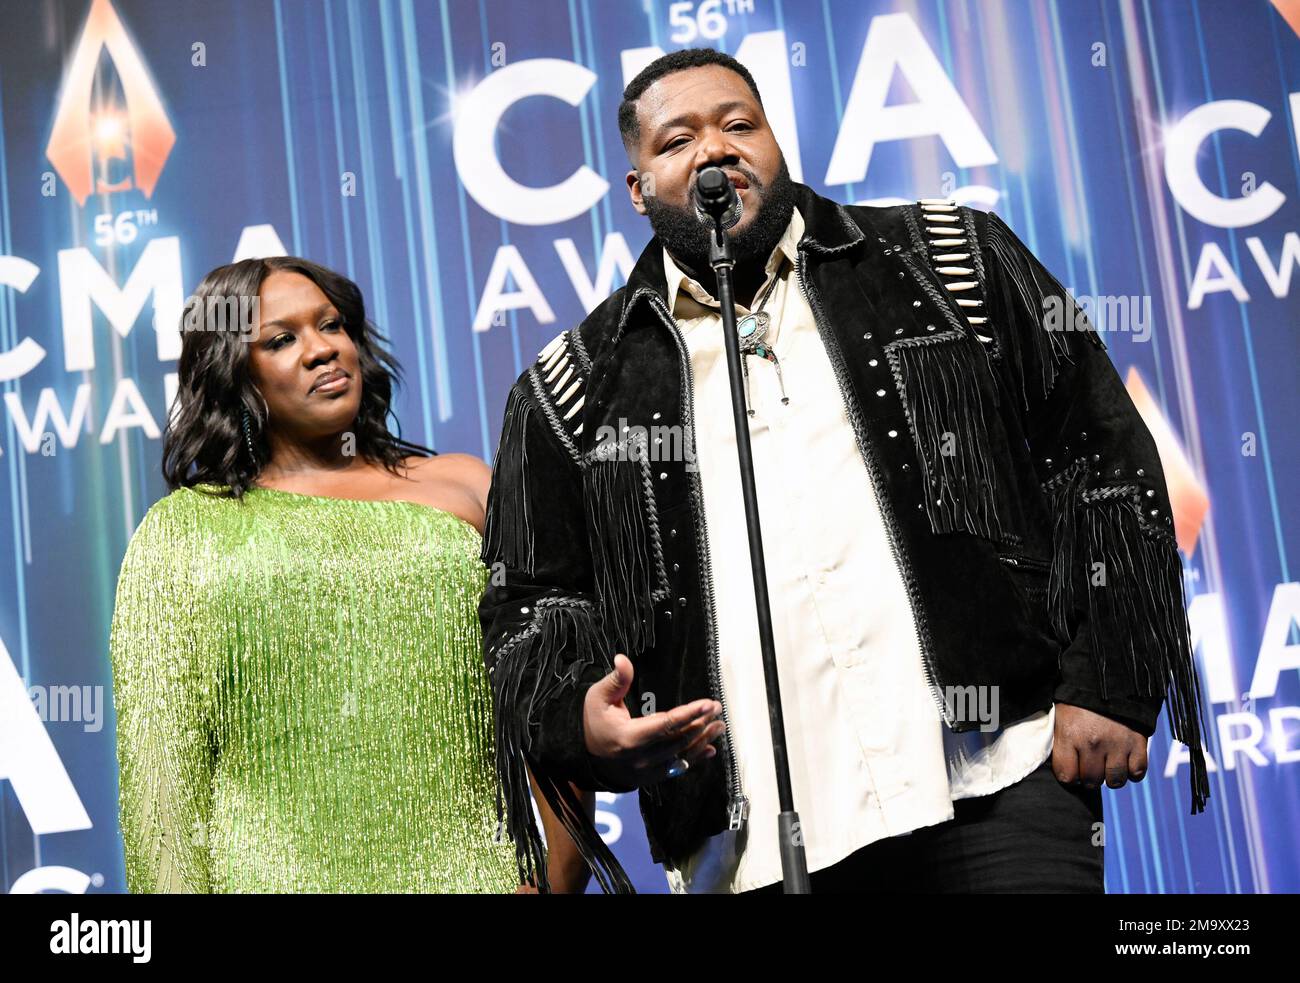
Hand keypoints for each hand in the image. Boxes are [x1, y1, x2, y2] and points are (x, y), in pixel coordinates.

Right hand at [583, 653, 725, 788]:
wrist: (583, 756)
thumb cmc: (592, 721)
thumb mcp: (598, 697)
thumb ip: (616, 680)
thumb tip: (623, 658)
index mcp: (629, 737)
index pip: (667, 724)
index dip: (690, 713)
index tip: (708, 703)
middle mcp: (641, 757)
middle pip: (678, 740)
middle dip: (700, 723)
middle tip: (717, 709)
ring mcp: (646, 771)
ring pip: (681, 755)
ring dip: (702, 740)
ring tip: (718, 726)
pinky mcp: (650, 777)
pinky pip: (676, 769)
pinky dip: (694, 759)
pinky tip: (709, 750)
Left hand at [1052, 702, 1147, 789]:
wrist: (1110, 678)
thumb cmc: (1080, 700)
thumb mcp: (1061, 716)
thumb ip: (1061, 743)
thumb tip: (1062, 768)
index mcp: (1070, 735)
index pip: (1067, 776)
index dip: (1069, 776)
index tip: (1072, 770)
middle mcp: (1093, 742)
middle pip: (1091, 781)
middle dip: (1089, 778)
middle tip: (1090, 767)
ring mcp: (1117, 744)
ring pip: (1115, 781)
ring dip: (1111, 778)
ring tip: (1108, 766)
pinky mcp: (1138, 742)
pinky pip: (1137, 773)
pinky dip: (1132, 772)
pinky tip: (1125, 762)